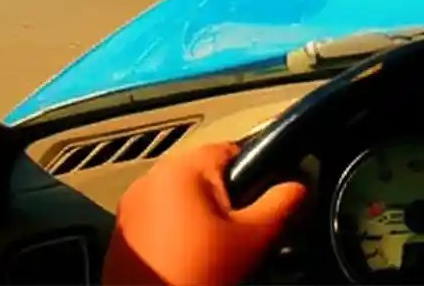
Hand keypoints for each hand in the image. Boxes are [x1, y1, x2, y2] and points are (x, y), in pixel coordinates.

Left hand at [103, 142, 306, 285]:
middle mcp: (153, 176)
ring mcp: (133, 203)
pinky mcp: (123, 229)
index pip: (235, 149)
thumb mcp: (253, 238)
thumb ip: (282, 203)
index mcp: (184, 168)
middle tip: (238, 235)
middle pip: (208, 174)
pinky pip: (161, 217)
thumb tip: (299, 185)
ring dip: (202, 215)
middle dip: (228, 200)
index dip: (257, 175)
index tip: (262, 204)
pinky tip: (187, 259)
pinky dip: (177, 231)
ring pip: (185, 197)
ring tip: (212, 251)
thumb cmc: (196, 275)